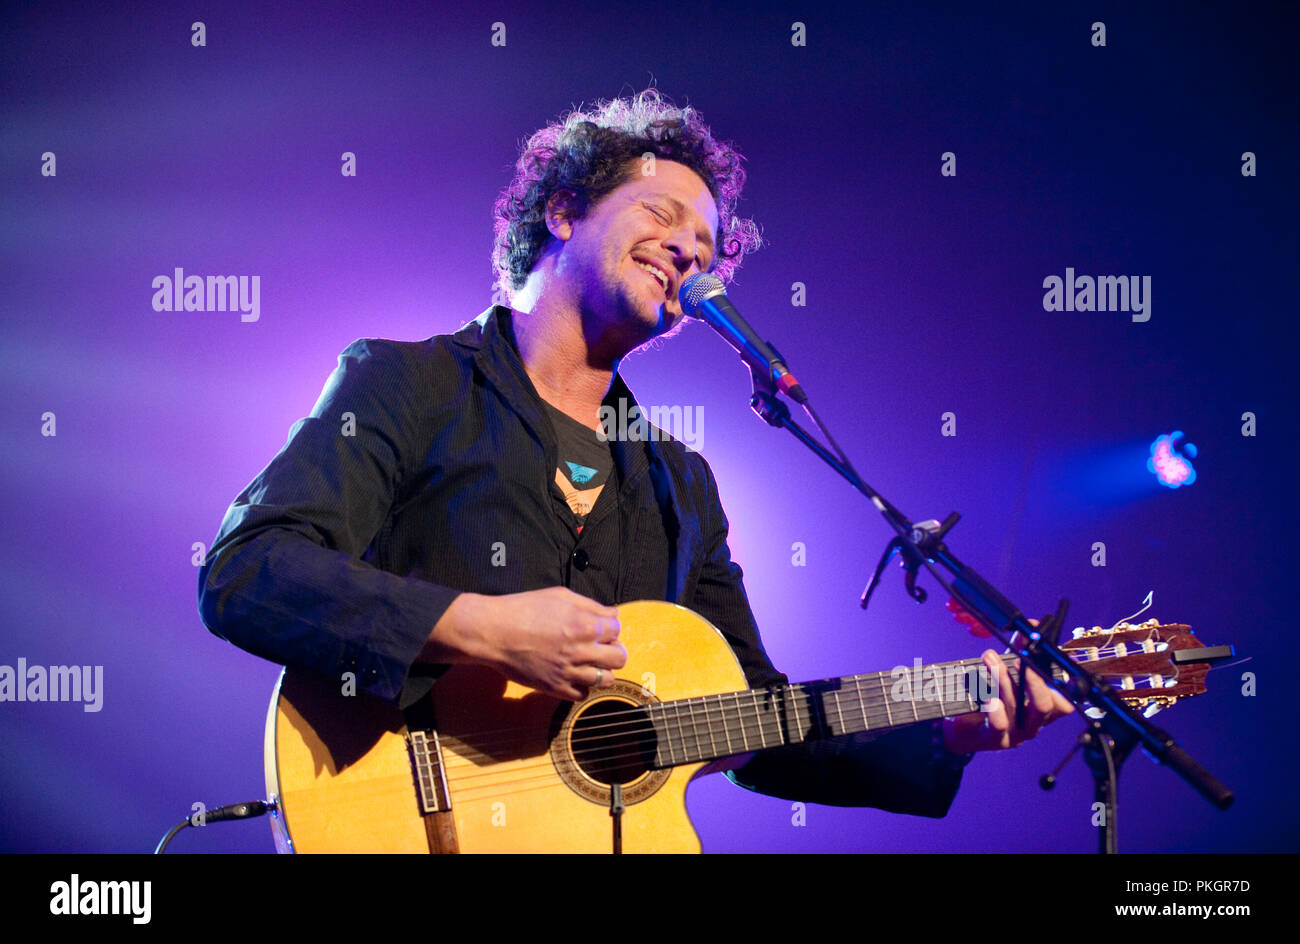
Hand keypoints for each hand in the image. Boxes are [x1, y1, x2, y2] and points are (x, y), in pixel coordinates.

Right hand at [424, 587, 625, 700]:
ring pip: (606, 680)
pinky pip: (582, 694)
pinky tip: (573, 674)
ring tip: (590, 663)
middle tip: (601, 648)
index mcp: (584, 625)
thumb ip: (591, 606)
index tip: (601, 629)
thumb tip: (613, 614)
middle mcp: (581, 650)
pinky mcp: (555, 687)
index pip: (618, 630)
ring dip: (602, 670)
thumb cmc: (524, 608)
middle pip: (619, 658)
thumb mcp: (560, 596)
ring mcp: (569, 671)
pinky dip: (581, 686)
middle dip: (614, 651)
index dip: (611, 628)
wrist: (494, 631)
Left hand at [941, 623, 1074, 753]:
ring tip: (990, 659)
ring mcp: (1016, 734)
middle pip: (1046, 705)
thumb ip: (1018, 651)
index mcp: (1043, 711)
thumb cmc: (989, 698)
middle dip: (1034, 680)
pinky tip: (988, 697)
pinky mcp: (994, 740)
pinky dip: (994, 710)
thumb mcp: (1006, 673)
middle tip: (1021, 660)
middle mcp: (1034, 724)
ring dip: (1004, 679)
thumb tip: (1029, 626)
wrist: (962, 727)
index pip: (1063, 699)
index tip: (1044, 655)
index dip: (1058, 678)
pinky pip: (999, 727)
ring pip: (1017, 708)